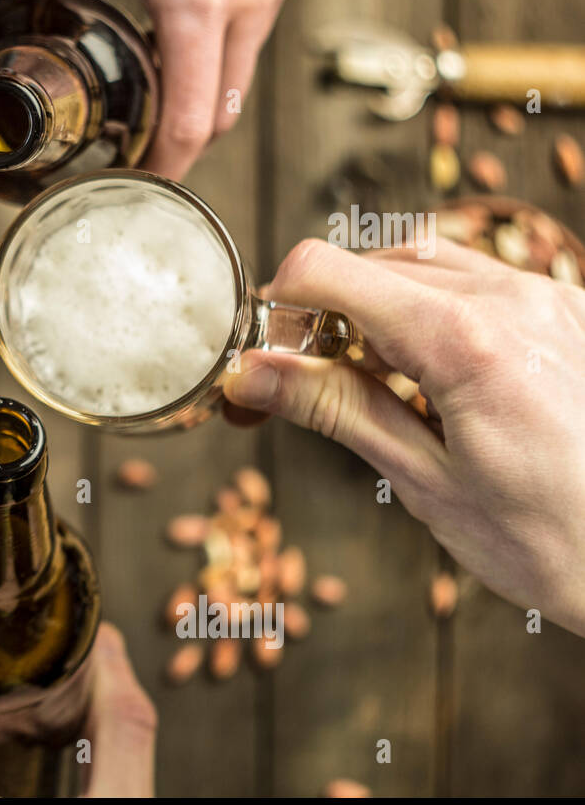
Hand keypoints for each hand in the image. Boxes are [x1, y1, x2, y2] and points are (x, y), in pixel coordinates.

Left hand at [0, 0, 309, 180]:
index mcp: (194, 1)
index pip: (191, 121)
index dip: (166, 167)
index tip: (141, 187)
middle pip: (224, 108)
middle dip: (183, 138)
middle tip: (140, 154)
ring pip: (244, 67)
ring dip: (203, 89)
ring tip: (154, 94)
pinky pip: (258, 21)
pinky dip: (224, 40)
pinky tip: (184, 29)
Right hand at [222, 239, 584, 635]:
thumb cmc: (553, 542)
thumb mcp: (424, 481)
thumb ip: (334, 409)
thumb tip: (252, 375)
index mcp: (468, 344)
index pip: (331, 271)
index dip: (281, 306)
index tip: (269, 352)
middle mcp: (516, 300)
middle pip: (376, 262)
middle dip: (327, 312)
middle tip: (310, 380)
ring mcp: (553, 300)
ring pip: (429, 263)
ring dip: (382, 308)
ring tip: (379, 384)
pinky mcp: (573, 312)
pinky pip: (482, 283)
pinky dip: (436, 314)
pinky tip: (435, 376)